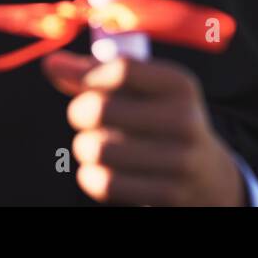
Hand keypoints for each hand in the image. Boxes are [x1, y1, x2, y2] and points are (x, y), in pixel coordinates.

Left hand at [42, 52, 246, 205]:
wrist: (207, 177)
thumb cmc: (159, 122)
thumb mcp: (142, 92)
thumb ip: (95, 74)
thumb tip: (50, 63)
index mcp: (179, 85)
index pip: (122, 70)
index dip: (91, 77)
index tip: (87, 85)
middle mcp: (184, 119)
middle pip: (102, 109)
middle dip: (79, 113)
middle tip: (82, 117)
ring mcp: (179, 159)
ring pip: (99, 149)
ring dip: (84, 147)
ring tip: (91, 145)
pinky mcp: (168, 194)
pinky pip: (106, 183)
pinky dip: (90, 176)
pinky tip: (96, 170)